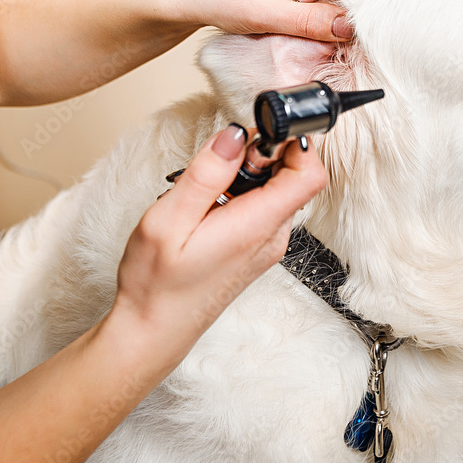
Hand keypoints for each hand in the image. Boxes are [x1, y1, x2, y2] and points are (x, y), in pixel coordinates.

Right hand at [109, 124, 326, 361]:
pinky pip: (263, 207)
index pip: (310, 173)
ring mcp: (266, 244)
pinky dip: (242, 193)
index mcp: (257, 226)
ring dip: (249, 174)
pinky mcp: (255, 249)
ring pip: (278, 190)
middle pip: (295, 177)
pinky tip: (208, 206)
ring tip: (208, 187)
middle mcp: (272, 236)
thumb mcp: (170, 218)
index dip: (294, 142)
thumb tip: (237, 134)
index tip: (260, 131)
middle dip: (263, 154)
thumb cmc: (157, 284)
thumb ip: (207, 173)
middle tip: (221, 161)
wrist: (152, 332)